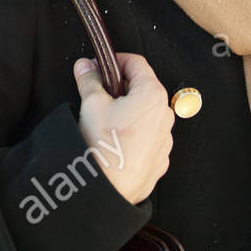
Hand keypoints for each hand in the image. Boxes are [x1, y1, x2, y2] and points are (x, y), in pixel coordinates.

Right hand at [72, 53, 175, 205]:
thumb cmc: (103, 144)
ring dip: (127, 111)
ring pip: (145, 114)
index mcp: (153, 95)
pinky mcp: (160, 158)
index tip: (98, 67)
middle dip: (120, 87)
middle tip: (98, 94)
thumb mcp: (91, 104)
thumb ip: (89, 80)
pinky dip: (134, 132)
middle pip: (142, 89)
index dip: (115, 61)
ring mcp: (165, 139)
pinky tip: (115, 141)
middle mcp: (165, 115)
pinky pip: (147, 136)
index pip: (137, 63)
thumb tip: (84, 66)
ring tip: (105, 122)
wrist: (109, 189)